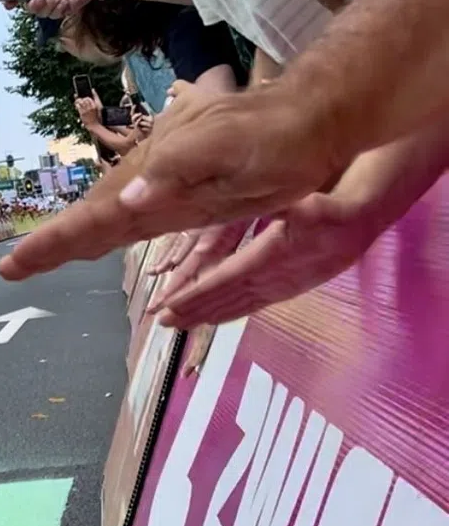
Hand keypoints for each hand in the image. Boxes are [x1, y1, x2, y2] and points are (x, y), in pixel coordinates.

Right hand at [0, 85, 343, 280]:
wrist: (308, 119)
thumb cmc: (269, 134)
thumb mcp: (222, 144)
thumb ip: (174, 168)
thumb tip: (124, 202)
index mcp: (147, 174)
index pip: (91, 215)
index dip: (54, 241)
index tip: (14, 264)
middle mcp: (145, 183)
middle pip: (87, 219)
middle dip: (49, 245)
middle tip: (10, 269)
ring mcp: (160, 191)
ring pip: (103, 221)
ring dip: (68, 242)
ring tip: (32, 262)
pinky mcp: (180, 201)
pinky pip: (129, 223)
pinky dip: (102, 236)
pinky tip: (93, 244)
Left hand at [75, 96, 99, 127]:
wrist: (93, 125)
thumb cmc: (94, 118)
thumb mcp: (95, 111)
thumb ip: (91, 105)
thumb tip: (87, 101)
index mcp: (94, 106)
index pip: (89, 98)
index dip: (85, 98)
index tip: (83, 99)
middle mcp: (91, 107)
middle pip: (84, 99)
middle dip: (81, 99)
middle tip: (78, 101)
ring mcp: (86, 110)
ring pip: (81, 102)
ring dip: (77, 101)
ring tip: (76, 103)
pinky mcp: (82, 113)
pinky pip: (78, 106)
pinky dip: (76, 105)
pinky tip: (76, 107)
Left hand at [156, 193, 384, 328]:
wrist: (363, 221)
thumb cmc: (335, 206)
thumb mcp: (313, 201)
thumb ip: (291, 206)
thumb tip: (281, 207)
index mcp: (273, 256)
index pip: (227, 279)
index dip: (197, 293)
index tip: (169, 305)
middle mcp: (275, 278)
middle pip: (226, 298)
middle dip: (193, 310)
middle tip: (161, 322)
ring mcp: (282, 286)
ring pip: (238, 304)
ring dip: (207, 314)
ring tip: (179, 324)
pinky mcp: (288, 287)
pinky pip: (252, 304)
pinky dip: (229, 311)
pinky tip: (214, 317)